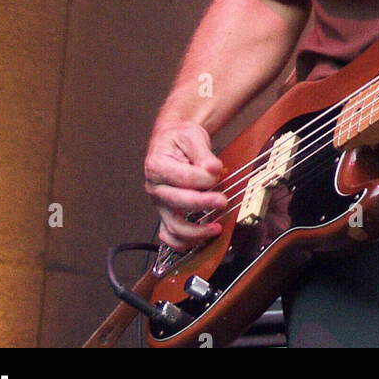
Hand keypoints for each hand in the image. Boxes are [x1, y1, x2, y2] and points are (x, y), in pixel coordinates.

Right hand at [143, 121, 228, 250]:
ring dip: (196, 231)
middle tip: (223, 201)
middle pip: (178, 203)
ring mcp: (160, 203)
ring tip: (216, 228)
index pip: (183, 178)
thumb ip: (203, 153)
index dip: (204, 177)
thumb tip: (213, 169)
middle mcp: (155, 187)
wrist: (172, 141)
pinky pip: (171, 236)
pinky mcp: (167, 213)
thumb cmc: (180, 139)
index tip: (217, 171)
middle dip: (204, 204)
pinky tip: (202, 237)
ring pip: (173, 227)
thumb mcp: (192, 136)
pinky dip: (184, 242)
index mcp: (156, 166)